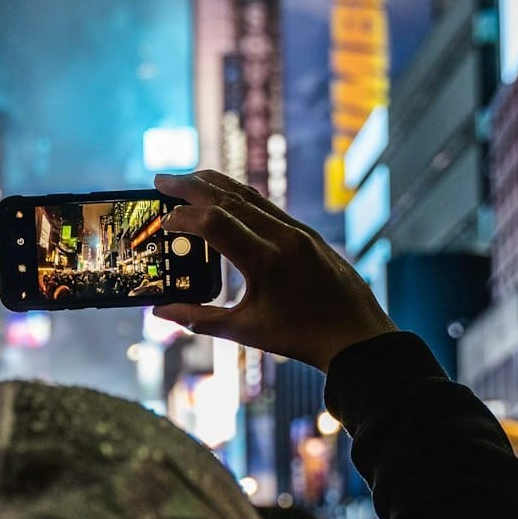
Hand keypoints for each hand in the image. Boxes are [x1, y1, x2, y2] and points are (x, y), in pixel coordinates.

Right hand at [153, 170, 394, 370]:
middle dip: (190, 186)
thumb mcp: (246, 331)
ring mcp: (298, 231)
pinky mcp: (307, 233)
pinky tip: (223, 198)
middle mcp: (283, 237)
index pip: (214, 223)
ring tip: (186, 180)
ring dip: (215, 184)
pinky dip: (239, 197)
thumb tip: (160, 312)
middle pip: (228, 198)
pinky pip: (267, 206)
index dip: (183, 218)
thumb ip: (199, 319)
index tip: (161, 222)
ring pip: (249, 196)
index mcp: (266, 261)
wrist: (357, 336)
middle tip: (160, 180)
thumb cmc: (301, 338)